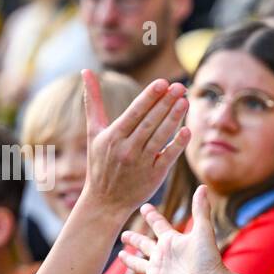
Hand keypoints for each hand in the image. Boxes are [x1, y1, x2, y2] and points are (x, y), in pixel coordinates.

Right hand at [79, 71, 189, 220]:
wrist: (104, 202)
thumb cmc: (99, 163)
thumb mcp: (93, 132)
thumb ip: (92, 101)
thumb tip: (86, 71)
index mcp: (112, 137)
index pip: (134, 113)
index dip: (149, 97)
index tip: (163, 82)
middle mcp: (126, 149)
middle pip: (149, 122)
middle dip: (165, 103)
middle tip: (180, 86)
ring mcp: (141, 163)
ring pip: (160, 136)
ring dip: (174, 118)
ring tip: (185, 101)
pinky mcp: (154, 176)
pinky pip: (168, 157)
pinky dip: (177, 144)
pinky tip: (187, 130)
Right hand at [118, 185, 227, 273]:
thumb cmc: (207, 259)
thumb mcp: (203, 231)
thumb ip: (201, 209)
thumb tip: (203, 186)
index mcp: (172, 240)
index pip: (159, 224)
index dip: (152, 216)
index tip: (145, 207)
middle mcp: (163, 255)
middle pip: (144, 244)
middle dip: (134, 239)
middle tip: (123, 234)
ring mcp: (158, 271)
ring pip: (138, 264)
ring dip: (130, 260)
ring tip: (121, 255)